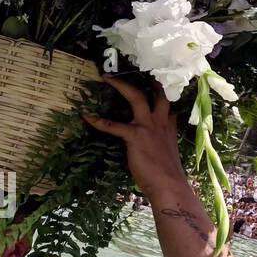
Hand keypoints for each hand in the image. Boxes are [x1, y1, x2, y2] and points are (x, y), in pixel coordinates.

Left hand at [82, 74, 186, 200]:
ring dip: (121, 85)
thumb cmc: (167, 175)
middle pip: (156, 93)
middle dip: (145, 79)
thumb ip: (165, 141)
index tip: (155, 85)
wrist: (169, 186)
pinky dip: (98, 121)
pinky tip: (86, 116)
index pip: (167, 105)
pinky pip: (112, 125)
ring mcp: (148, 126)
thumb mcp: (169, 153)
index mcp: (168, 127)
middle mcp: (160, 122)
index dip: (161, 94)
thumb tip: (161, 140)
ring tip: (106, 78)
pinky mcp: (135, 135)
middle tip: (133, 70)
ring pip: (136, 97)